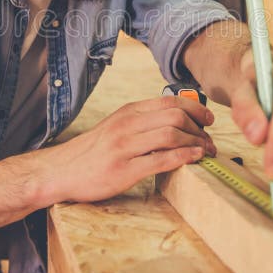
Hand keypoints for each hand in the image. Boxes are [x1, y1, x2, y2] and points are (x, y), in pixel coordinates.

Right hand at [45, 95, 216, 202]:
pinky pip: (161, 159)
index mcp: (128, 112)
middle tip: (211, 140)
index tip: (209, 120)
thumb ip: (143, 121)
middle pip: (175, 116)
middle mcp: (127, 124)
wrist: (61, 171)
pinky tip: (195, 160)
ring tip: (207, 153)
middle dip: (200, 128)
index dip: (196, 109)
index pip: (170, 101)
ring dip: (196, 144)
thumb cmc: (94, 151)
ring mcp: (125, 146)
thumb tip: (178, 120)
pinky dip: (184, 158)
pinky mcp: (123, 170)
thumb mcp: (117, 126)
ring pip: (171, 135)